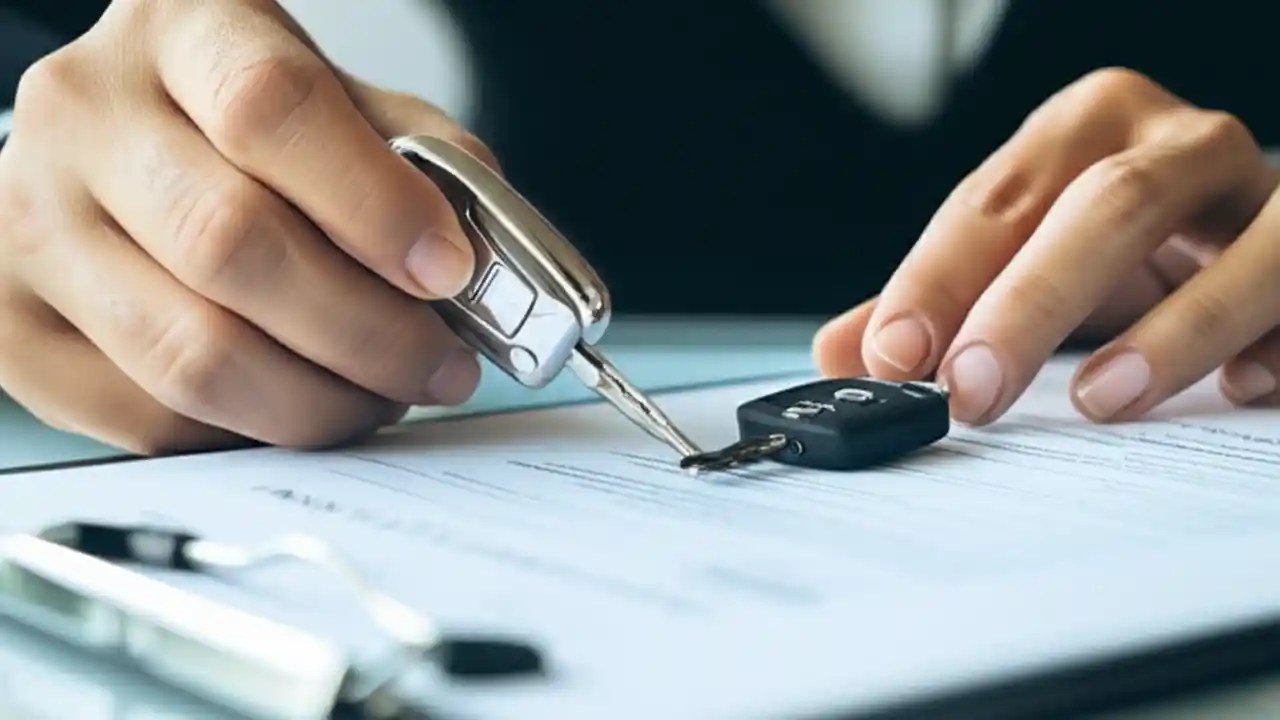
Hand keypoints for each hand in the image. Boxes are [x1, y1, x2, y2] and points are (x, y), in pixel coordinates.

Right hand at [0, 0, 498, 452]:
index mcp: (180, 30)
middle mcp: (84, 118)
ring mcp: (30, 225)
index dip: (377, 205)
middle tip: (441, 365)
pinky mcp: (16, 328)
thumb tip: (487, 269)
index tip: (451, 272)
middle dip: (369, 333)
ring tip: (383, 395)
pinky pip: (151, 419)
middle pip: (232, 247)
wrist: (121, 145)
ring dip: (319, 402)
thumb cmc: (252, 125)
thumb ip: (422, 164)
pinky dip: (252, 433)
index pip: (272, 111)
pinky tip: (301, 405)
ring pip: (189, 354)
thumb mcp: (345, 101)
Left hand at [813, 68, 1279, 424]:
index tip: (894, 353)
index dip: (938, 278)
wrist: (1244, 219)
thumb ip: (939, 297)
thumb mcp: (1024, 253)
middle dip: (1030, 303)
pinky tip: (1241, 388)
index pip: (995, 199)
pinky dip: (1275, 347)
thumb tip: (845, 354)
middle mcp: (1176, 144)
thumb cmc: (1124, 237)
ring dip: (1168, 334)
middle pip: (1105, 207)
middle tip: (972, 389)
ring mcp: (1263, 195)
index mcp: (1084, 130)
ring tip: (1098, 399)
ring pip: (1239, 248)